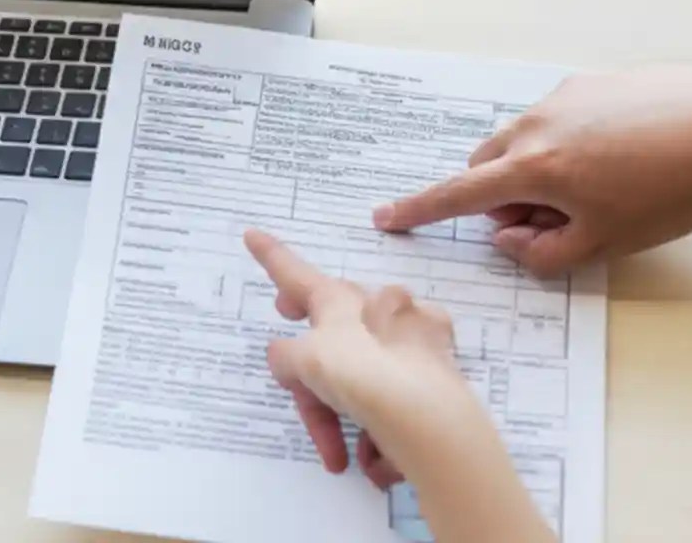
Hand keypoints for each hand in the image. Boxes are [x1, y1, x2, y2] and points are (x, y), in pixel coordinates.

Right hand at [245, 229, 474, 488]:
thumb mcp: (304, 361)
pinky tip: (379, 459)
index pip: (295, 274)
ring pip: (364, 379)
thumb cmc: (359, 374)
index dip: (270, 256)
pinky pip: (398, 400)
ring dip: (347, 420)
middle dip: (315, 379)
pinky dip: (382, 430)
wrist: (427, 414)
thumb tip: (292, 358)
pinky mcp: (440, 371)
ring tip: (344, 457)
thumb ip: (288, 356)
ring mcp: (413, 338)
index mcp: (341, 300)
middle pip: (333, 340)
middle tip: (302, 395)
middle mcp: (378, 309)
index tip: (252, 232)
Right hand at [373, 65, 691, 276]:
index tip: (387, 217)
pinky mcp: (593, 83)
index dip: (419, 211)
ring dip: (535, 173)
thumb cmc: (675, 188)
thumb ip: (543, 251)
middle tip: (555, 225)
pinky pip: (556, 120)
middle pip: (487, 166)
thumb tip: (509, 238)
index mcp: (533, 168)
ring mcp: (564, 98)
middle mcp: (536, 124)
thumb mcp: (606, 243)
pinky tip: (622, 158)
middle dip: (501, 200)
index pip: (458, 195)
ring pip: (522, 143)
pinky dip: (566, 147)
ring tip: (600, 192)